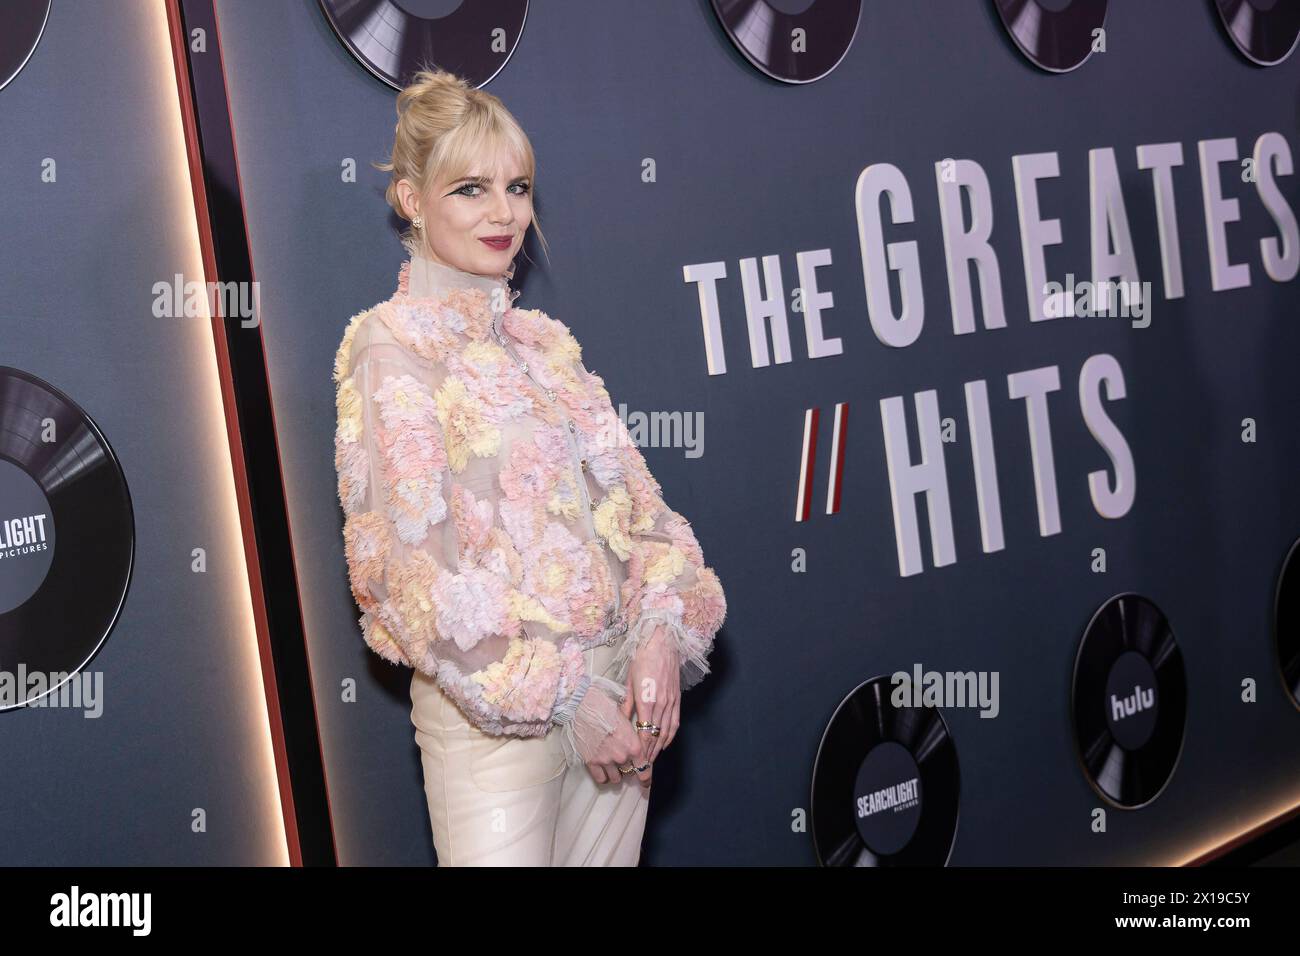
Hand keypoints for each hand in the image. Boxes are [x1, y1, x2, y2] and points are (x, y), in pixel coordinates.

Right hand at [572, 685, 651, 787]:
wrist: (584, 705)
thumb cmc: (607, 706)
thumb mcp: (627, 717)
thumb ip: (635, 731)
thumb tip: (642, 738)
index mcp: (634, 745)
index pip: (644, 769)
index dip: (646, 778)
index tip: (645, 782)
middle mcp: (622, 756)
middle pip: (630, 773)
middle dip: (628, 768)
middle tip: (623, 760)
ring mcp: (606, 760)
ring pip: (616, 778)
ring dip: (616, 773)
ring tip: (612, 764)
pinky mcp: (592, 762)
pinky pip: (601, 779)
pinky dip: (603, 776)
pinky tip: (603, 770)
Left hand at [621, 621, 680, 764]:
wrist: (663, 641)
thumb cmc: (643, 657)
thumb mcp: (628, 679)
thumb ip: (626, 703)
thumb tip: (619, 720)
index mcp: (646, 698)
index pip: (644, 731)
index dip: (640, 749)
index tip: (635, 760)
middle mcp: (661, 703)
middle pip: (655, 735)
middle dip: (648, 753)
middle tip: (642, 768)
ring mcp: (671, 701)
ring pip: (666, 731)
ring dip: (658, 747)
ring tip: (651, 760)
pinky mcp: (677, 698)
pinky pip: (675, 722)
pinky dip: (670, 735)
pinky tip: (664, 743)